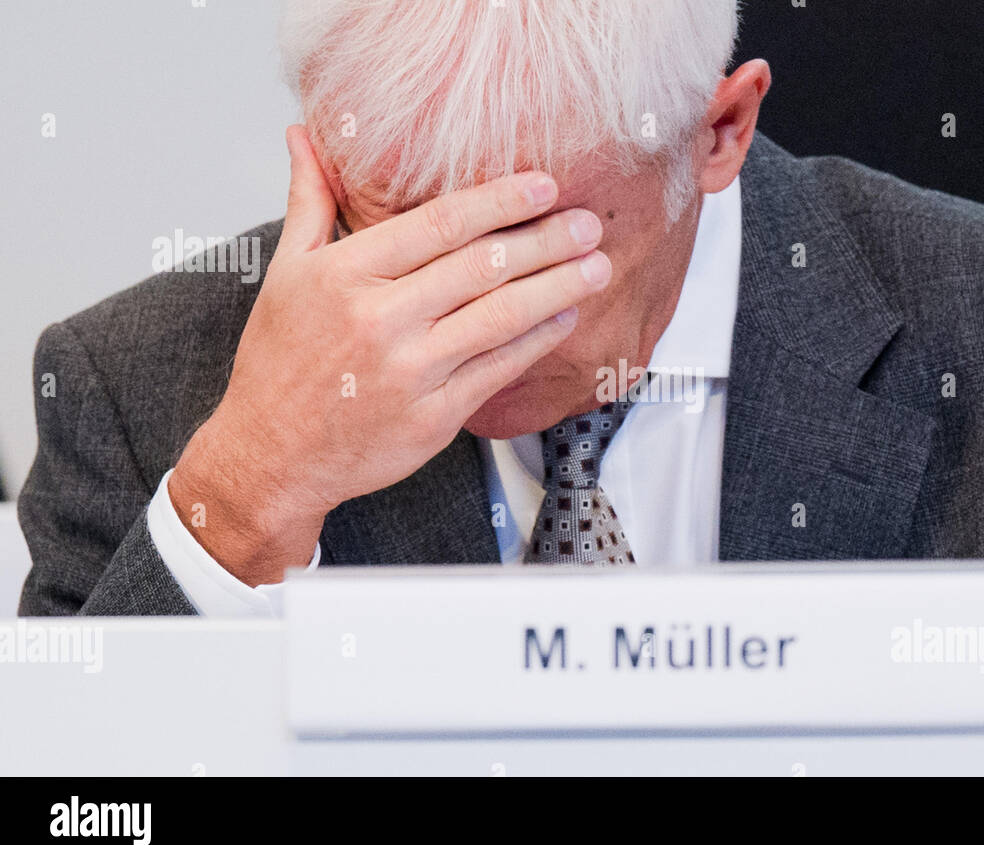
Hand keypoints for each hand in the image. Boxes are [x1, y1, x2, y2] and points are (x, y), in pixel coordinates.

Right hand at [169, 125, 609, 584]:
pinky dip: (538, 340)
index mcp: (345, 276)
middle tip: (589, 223)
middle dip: (547, 241)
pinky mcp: (434, 416)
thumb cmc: (280, 363)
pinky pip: (500, 368)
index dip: (500, 202)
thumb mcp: (285, 273)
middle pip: (483, 267)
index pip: (439, 224)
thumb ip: (309, 202)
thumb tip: (305, 138)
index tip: (543, 186)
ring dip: (558, 287)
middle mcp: (380, 320)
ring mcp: (410, 371)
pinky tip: (565, 317)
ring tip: (597, 267)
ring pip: (502, 317)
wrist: (273, 455)